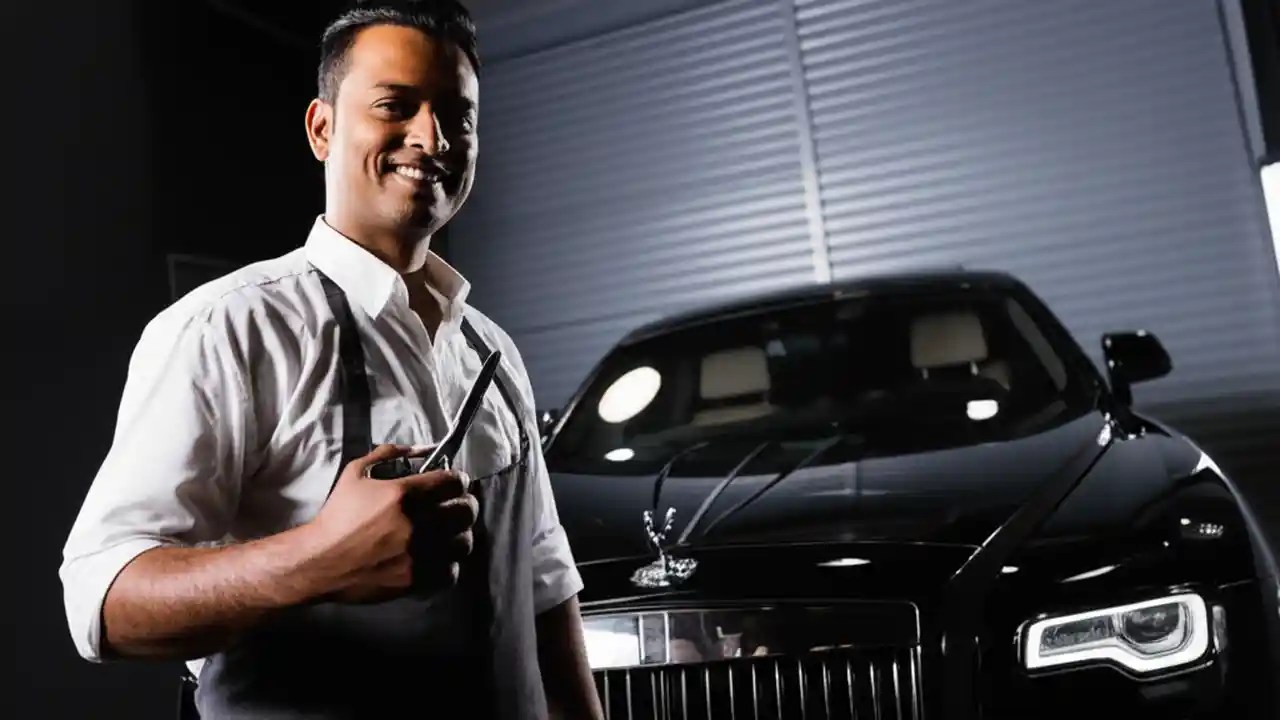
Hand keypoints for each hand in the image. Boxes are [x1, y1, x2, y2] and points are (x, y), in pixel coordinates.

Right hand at [305, 444, 477, 603]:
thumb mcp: (356, 473)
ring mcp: (419, 555)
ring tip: (448, 533)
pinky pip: (453, 571)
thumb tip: (424, 448)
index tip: (453, 484)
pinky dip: (449, 564)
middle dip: (463, 504)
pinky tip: (437, 558)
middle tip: (453, 506)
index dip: (458, 480)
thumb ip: (389, 454)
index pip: (454, 482)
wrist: (320, 561)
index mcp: (404, 494)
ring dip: (459, 534)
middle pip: (466, 511)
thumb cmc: (338, 515)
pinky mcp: (416, 580)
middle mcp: (416, 524)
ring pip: (464, 542)